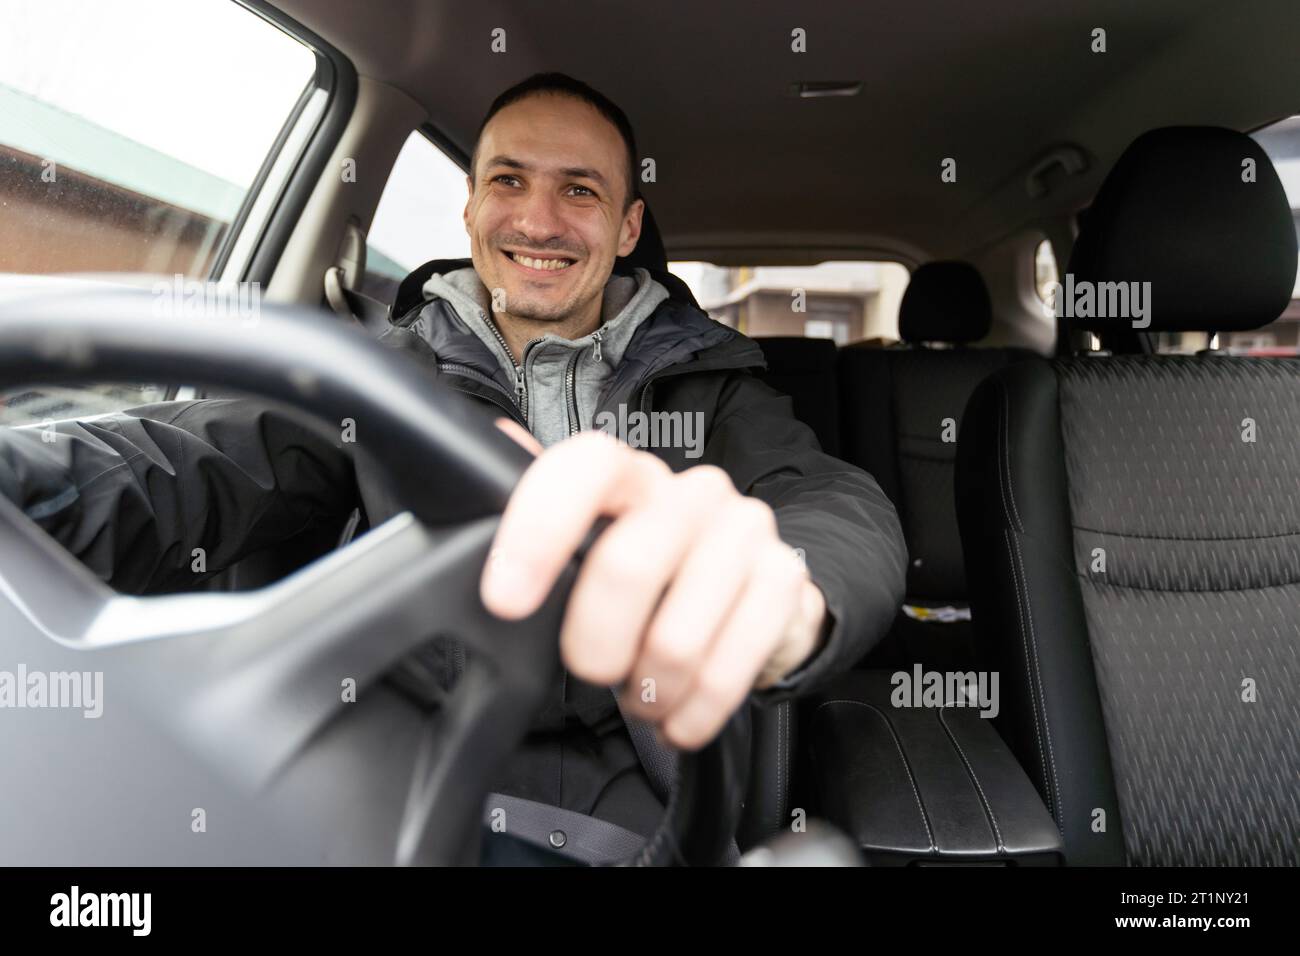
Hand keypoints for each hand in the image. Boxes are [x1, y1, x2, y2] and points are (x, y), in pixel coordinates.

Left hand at [481, 422, 827, 749]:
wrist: (749, 591)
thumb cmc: (656, 570)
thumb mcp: (591, 539)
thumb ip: (544, 507)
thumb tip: (494, 445)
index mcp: (632, 476)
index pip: (587, 468)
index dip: (540, 530)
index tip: (507, 599)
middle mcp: (694, 493)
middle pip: (628, 567)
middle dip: (594, 645)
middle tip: (592, 668)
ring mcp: (746, 532)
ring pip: (676, 640)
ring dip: (647, 689)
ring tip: (641, 690)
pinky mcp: (784, 580)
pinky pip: (725, 673)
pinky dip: (690, 713)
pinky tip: (677, 714)